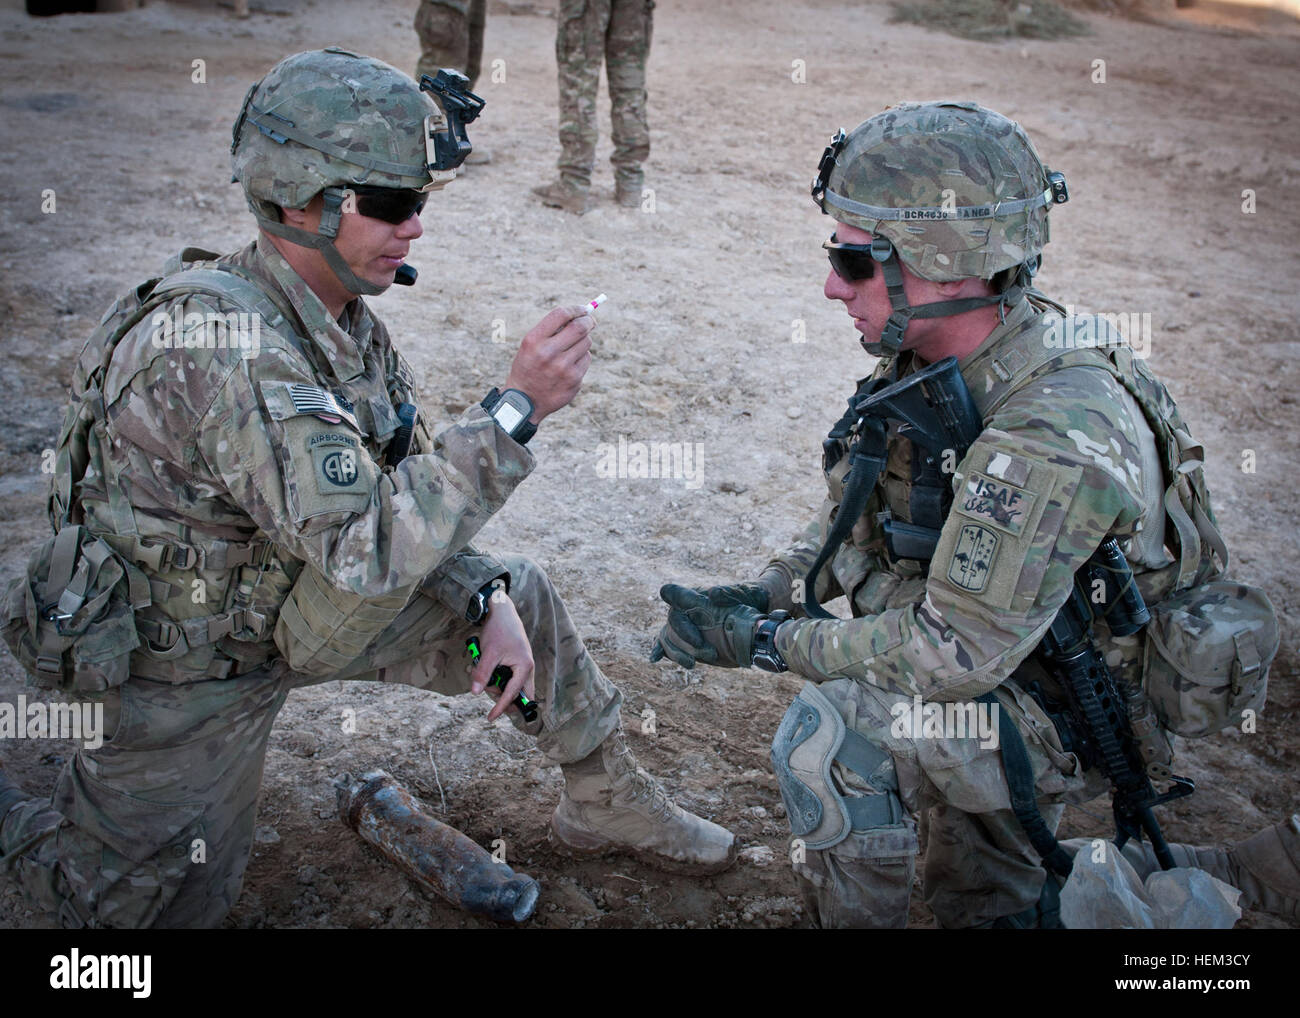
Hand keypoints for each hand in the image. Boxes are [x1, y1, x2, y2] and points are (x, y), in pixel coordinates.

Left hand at [470, 594, 535, 721]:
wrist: (502, 610)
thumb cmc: (499, 630)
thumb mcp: (488, 653)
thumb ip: (483, 673)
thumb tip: (475, 692)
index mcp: (525, 667)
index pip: (513, 694)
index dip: (501, 707)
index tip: (490, 718)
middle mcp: (527, 668)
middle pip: (518, 694)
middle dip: (502, 697)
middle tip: (486, 688)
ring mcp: (523, 665)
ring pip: (512, 686)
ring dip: (496, 684)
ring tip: (480, 671)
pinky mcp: (517, 661)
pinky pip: (508, 676)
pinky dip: (496, 676)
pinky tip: (484, 666)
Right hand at [502, 305, 594, 423]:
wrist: (524, 401)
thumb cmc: (528, 367)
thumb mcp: (530, 346)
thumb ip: (550, 330)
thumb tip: (580, 315)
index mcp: (534, 340)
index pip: (560, 314)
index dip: (575, 309)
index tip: (583, 309)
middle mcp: (548, 353)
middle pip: (579, 327)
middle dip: (588, 321)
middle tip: (591, 321)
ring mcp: (563, 367)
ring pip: (586, 343)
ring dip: (583, 341)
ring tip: (572, 348)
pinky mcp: (574, 380)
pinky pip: (586, 359)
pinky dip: (582, 357)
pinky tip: (570, 365)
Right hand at [649, 583, 763, 669]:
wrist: (756, 618)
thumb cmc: (747, 600)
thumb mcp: (743, 595)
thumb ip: (729, 594)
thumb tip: (713, 594)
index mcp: (694, 595)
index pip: (676, 595)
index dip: (673, 599)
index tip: (673, 604)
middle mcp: (685, 610)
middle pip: (675, 622)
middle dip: (687, 639)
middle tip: (708, 652)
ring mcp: (684, 626)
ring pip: (669, 637)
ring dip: (677, 652)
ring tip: (692, 664)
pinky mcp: (687, 641)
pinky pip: (669, 645)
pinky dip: (662, 651)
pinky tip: (654, 658)